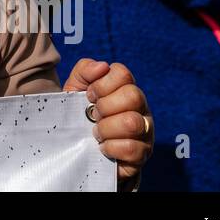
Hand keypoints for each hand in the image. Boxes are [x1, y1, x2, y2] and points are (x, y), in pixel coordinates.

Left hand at [63, 58, 152, 182]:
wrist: (78, 148)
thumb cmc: (79, 114)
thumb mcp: (74, 89)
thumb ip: (84, 70)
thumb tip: (102, 66)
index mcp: (124, 87)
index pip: (123, 74)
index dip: (101, 85)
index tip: (89, 96)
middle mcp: (140, 106)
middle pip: (133, 96)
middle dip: (105, 107)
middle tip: (93, 116)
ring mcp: (145, 130)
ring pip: (132, 122)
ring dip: (107, 129)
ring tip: (96, 133)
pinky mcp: (142, 154)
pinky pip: (132, 148)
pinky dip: (111, 148)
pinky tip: (103, 148)